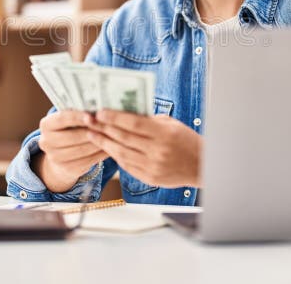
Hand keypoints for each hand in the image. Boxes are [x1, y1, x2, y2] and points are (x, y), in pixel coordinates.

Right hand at [32, 110, 108, 192]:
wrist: (62, 154)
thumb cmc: (70, 129)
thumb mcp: (70, 120)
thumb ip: (79, 114)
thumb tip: (99, 109)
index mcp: (46, 125)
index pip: (62, 119)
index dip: (77, 117)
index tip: (92, 116)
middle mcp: (46, 142)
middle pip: (72, 137)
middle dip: (92, 131)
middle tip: (108, 126)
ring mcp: (55, 158)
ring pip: (82, 150)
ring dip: (99, 142)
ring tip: (112, 135)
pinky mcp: (68, 169)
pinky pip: (88, 161)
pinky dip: (100, 154)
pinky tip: (110, 147)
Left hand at [84, 110, 201, 187]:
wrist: (201, 166)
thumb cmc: (187, 141)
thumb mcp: (172, 124)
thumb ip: (150, 120)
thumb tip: (125, 113)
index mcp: (164, 134)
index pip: (134, 124)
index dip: (115, 117)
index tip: (100, 112)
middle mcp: (158, 151)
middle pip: (124, 138)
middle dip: (103, 128)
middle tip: (89, 121)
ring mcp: (153, 167)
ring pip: (121, 153)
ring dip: (104, 143)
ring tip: (92, 134)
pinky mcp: (150, 178)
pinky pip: (127, 166)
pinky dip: (115, 155)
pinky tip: (107, 148)